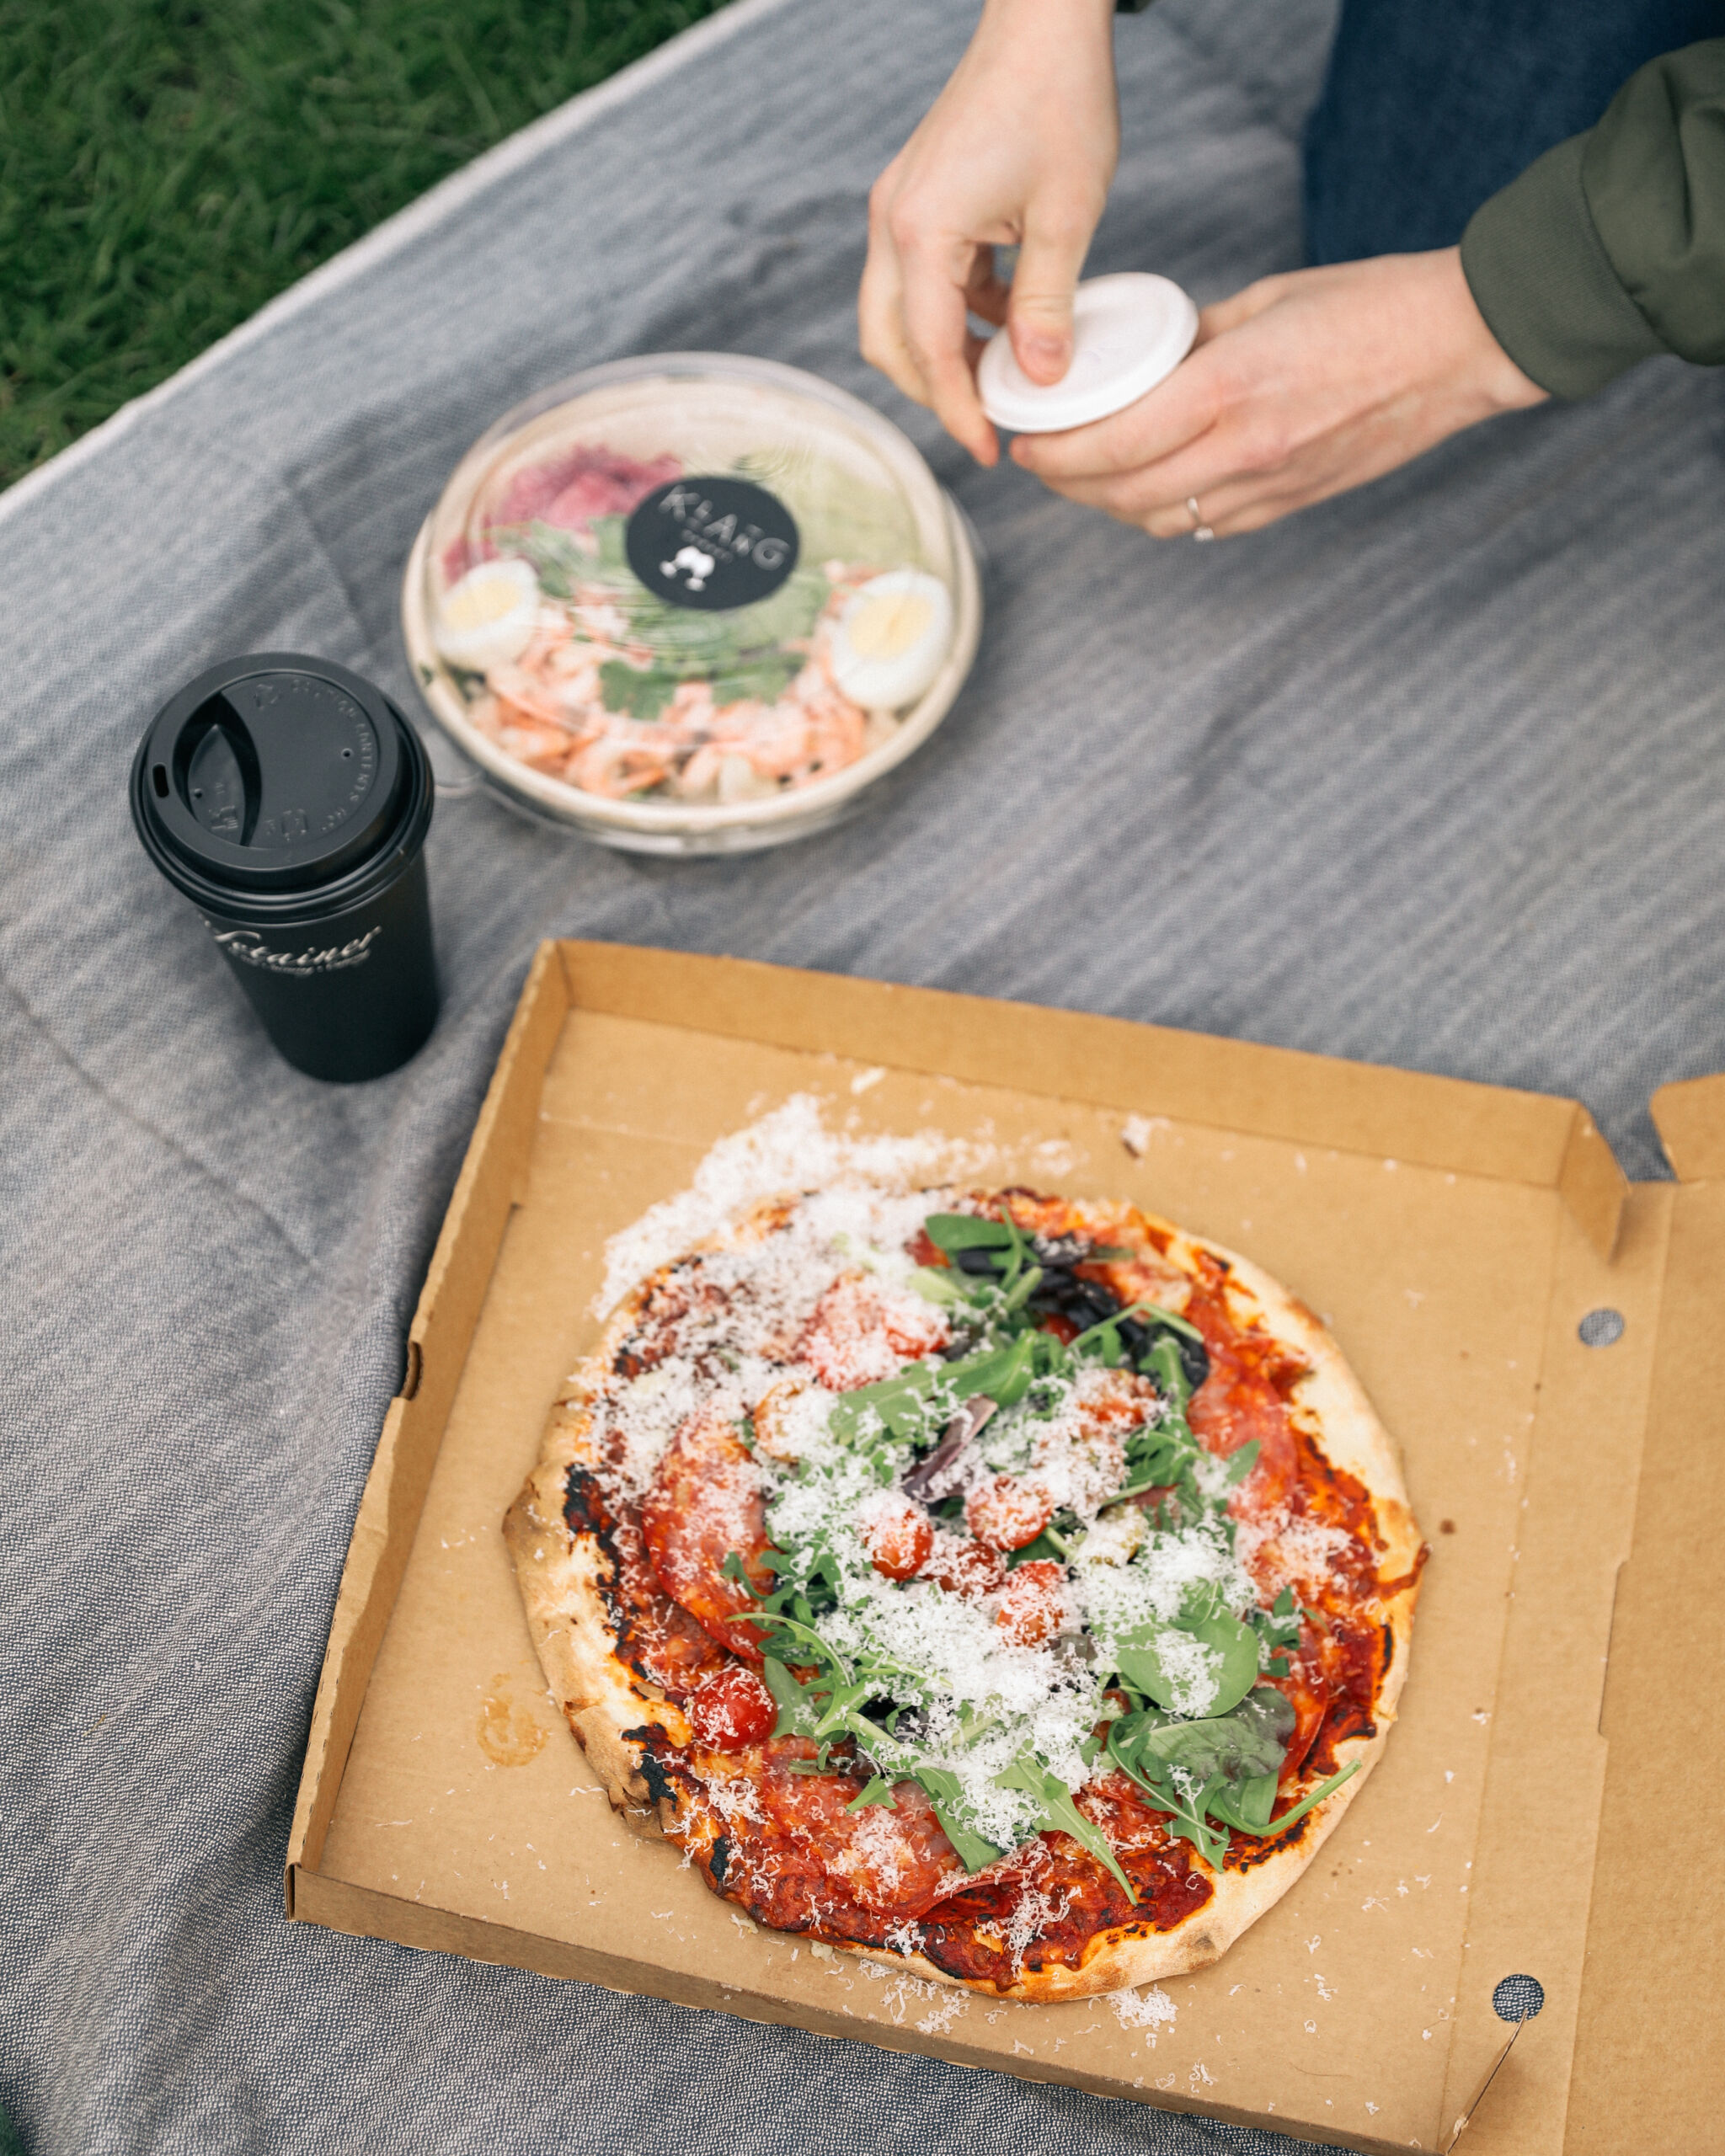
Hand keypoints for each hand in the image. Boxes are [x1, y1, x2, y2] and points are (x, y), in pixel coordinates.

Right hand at [860, 0, 1119, 465]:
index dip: (957, 409)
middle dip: (933, 389)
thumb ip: (1047, 306)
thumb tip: (1038, 380)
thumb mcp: (1067, 216)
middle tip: (988, 420)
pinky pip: (919, 278)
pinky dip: (955, 311)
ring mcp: (898, 207)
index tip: (990, 447)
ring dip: (944, 350)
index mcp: (921, 230)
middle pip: (887, 341)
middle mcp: (893, 221)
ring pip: (896, 313)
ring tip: (1006, 371)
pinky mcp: (917, 198)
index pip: (927, 349)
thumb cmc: (1058, 100)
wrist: (1043, 20)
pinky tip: (1009, 316)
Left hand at [1011, 248, 1548, 534]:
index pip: (1112, 443)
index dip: (1055, 452)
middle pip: (1122, 494)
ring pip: (1158, 520)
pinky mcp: (1292, 504)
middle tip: (1040, 460)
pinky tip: (1147, 488)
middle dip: (1067, 484)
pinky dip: (1163, 513)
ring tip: (1084, 476)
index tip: (1025, 441)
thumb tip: (1141, 357)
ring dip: (1110, 505)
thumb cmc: (1369, 306)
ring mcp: (1270, 486)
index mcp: (1229, 389)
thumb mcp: (1265, 301)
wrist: (1460, 348)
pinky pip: (1205, 526)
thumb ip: (1194, 337)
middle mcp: (1243, 450)